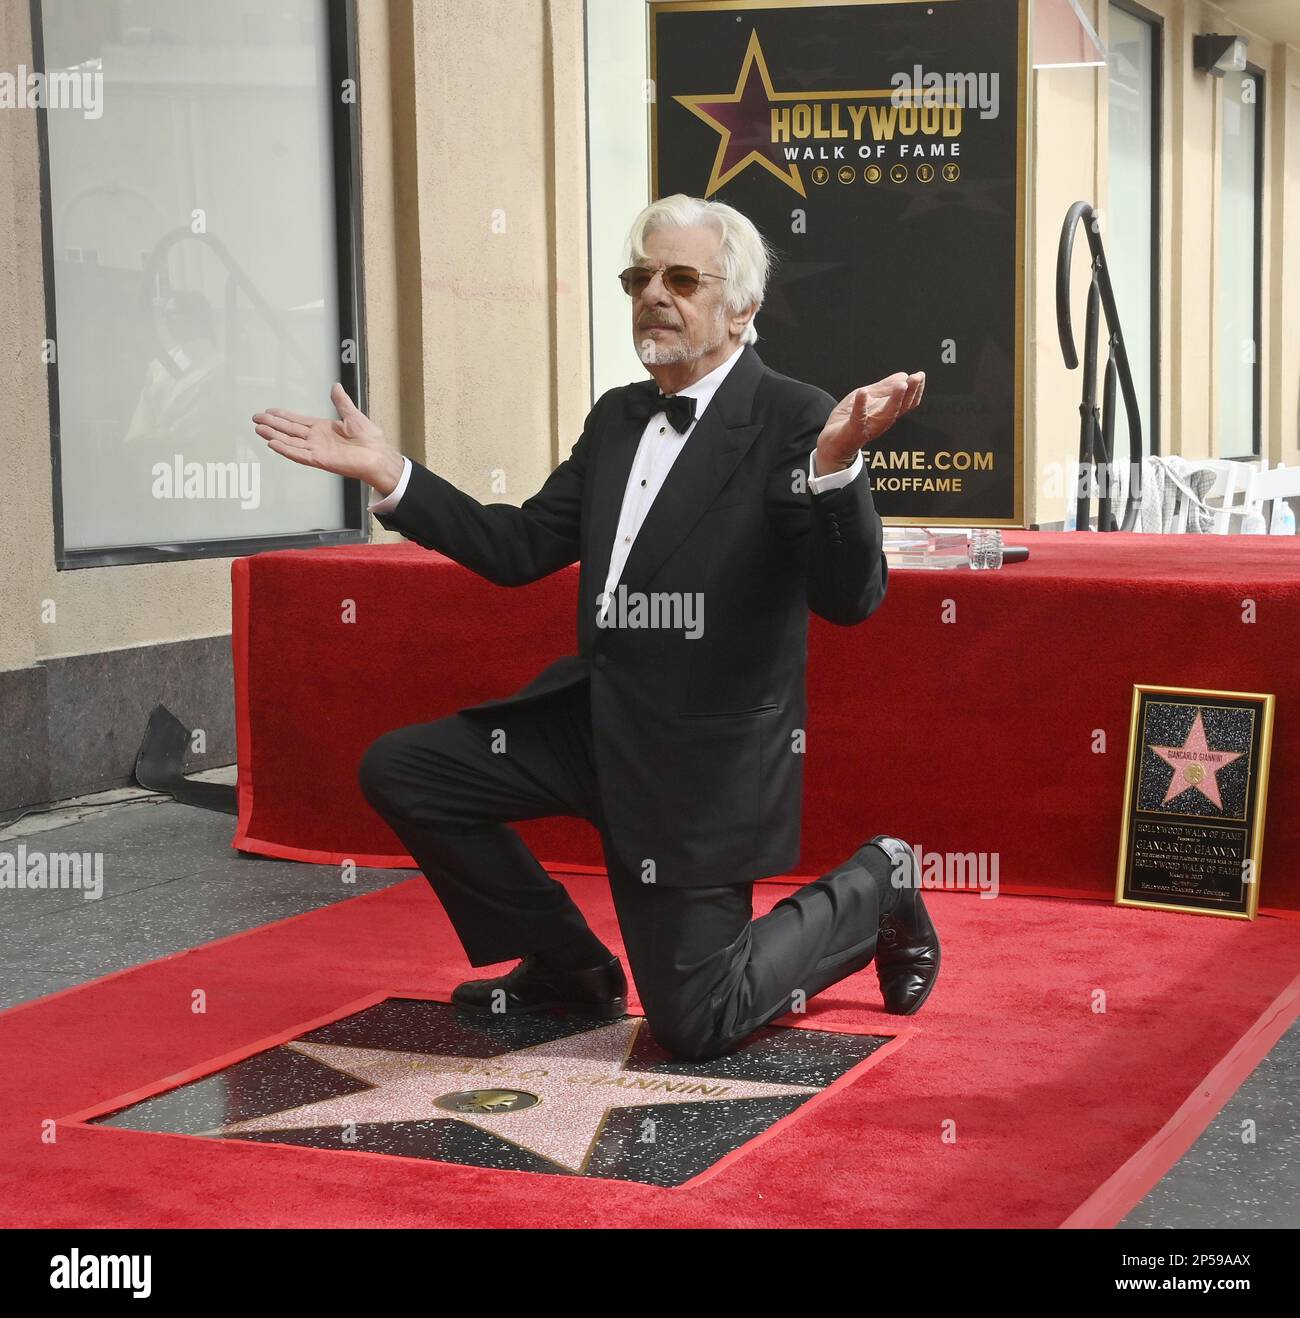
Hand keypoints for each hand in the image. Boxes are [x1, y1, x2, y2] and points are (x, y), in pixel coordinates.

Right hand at [252, 384, 403, 492]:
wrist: (378, 456)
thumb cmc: (371, 441)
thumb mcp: (353, 415)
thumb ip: (341, 402)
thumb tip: (336, 387)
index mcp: (324, 429)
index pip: (298, 421)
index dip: (283, 416)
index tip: (270, 411)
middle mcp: (318, 439)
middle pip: (289, 430)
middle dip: (272, 424)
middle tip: (256, 418)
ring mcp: (317, 450)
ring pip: (290, 442)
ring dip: (274, 435)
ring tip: (259, 429)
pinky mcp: (320, 460)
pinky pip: (299, 454)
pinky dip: (286, 449)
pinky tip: (274, 443)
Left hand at [814, 371, 924, 473]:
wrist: (832, 442)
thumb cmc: (850, 420)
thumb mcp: (868, 398)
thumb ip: (884, 388)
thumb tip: (903, 376)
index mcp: (887, 413)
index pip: (907, 402)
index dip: (915, 390)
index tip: (920, 376)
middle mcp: (881, 421)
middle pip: (901, 408)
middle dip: (910, 393)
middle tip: (916, 378)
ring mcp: (868, 427)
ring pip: (886, 415)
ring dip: (895, 400)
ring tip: (900, 385)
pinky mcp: (853, 430)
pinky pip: (858, 418)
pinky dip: (861, 406)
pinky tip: (863, 393)